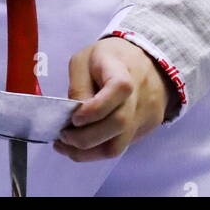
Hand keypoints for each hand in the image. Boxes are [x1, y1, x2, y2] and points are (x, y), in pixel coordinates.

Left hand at [53, 37, 175, 161]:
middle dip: (85, 138)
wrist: (146, 60)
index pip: (118, 90)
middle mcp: (140, 95)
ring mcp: (146, 115)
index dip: (95, 109)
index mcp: (123, 71)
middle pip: (119, 124)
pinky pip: (122, 145)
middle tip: (63, 137)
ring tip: (68, 146)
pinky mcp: (146, 128)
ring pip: (119, 146)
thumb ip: (78, 86)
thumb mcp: (84, 59)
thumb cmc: (109, 58)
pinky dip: (99, 148)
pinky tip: (85, 142)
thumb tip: (73, 118)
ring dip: (90, 152)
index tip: (74, 117)